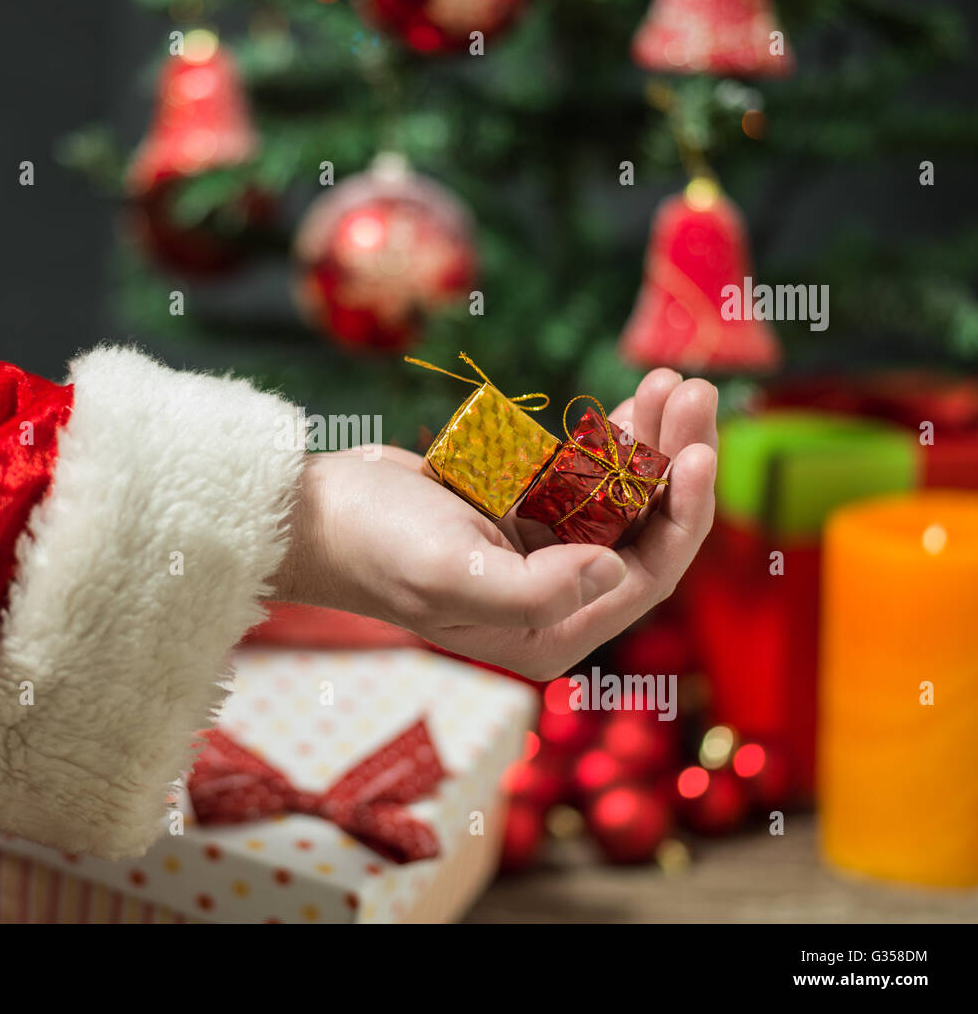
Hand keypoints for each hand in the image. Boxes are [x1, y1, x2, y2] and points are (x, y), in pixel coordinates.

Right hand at [271, 369, 717, 681]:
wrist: (318, 513)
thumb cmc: (376, 548)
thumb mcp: (451, 576)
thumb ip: (534, 593)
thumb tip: (611, 565)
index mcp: (549, 632)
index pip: (646, 575)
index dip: (682, 514)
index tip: (698, 451)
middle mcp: (555, 597)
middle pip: (643, 527)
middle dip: (675, 461)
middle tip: (694, 394)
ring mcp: (540, 551)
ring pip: (621, 494)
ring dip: (649, 440)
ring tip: (671, 384)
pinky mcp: (523, 510)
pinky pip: (585, 473)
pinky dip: (609, 437)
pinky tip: (631, 401)